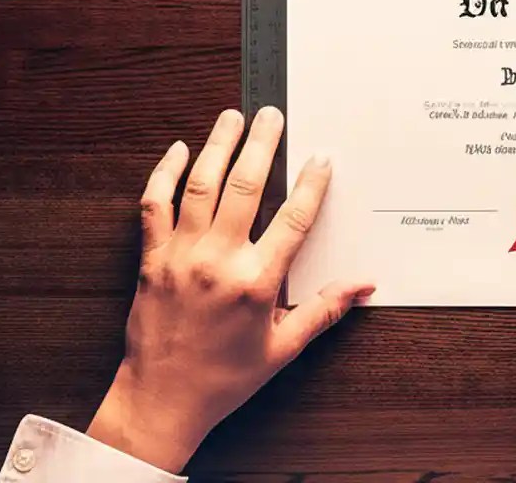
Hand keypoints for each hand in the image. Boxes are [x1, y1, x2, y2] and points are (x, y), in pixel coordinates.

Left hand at [86, 106, 372, 472]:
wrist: (162, 399)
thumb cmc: (225, 378)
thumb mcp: (284, 349)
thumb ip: (324, 310)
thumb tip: (364, 285)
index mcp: (256, 282)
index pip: (293, 220)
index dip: (311, 184)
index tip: (321, 158)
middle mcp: (218, 261)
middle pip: (245, 187)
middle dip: (262, 145)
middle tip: (272, 115)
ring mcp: (181, 255)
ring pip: (201, 185)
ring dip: (218, 146)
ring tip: (232, 117)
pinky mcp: (151, 258)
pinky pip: (154, 205)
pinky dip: (164, 173)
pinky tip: (179, 150)